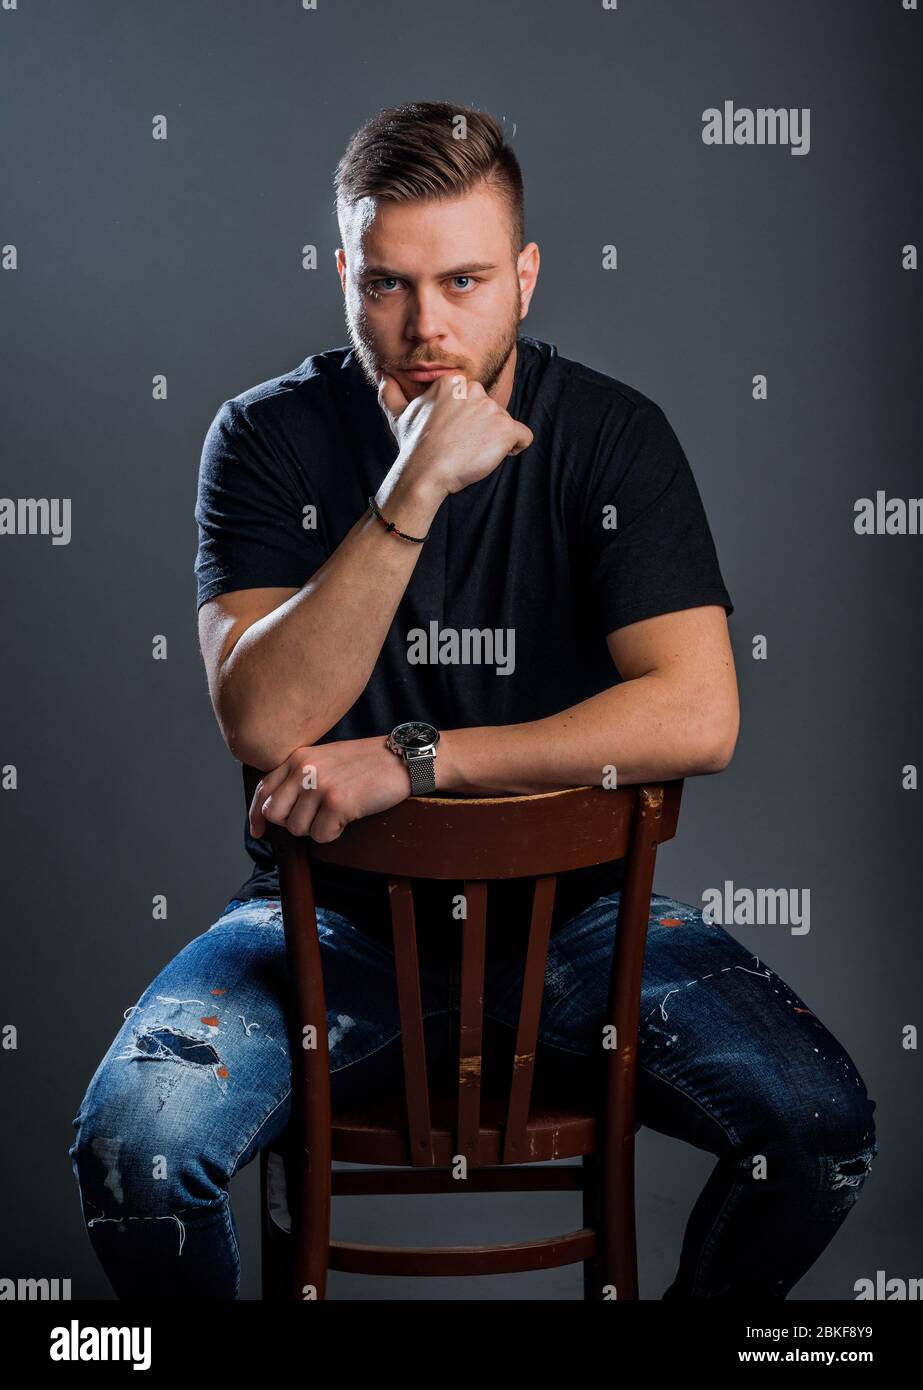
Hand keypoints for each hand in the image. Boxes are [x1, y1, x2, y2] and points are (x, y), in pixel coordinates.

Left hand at [248, 736, 412, 842]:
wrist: (401, 759)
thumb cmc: (366, 762)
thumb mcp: (325, 758)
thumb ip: (299, 775)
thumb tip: (274, 809)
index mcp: (298, 757)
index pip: (263, 790)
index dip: (256, 815)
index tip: (258, 831)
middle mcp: (303, 769)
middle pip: (275, 814)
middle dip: (292, 823)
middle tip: (315, 818)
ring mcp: (319, 785)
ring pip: (297, 828)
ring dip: (317, 828)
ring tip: (337, 812)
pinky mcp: (337, 803)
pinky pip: (321, 836)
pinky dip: (334, 832)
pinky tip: (348, 816)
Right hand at [377, 368, 532, 497]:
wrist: (424, 472)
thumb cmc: (413, 446)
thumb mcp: (399, 415)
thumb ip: (391, 392)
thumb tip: (382, 375)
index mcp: (452, 382)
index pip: (472, 399)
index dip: (466, 420)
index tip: (450, 435)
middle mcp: (474, 389)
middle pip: (490, 410)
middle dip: (480, 429)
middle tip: (459, 446)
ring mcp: (491, 408)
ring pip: (504, 424)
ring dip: (493, 441)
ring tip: (470, 453)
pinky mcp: (506, 428)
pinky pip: (524, 437)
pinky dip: (514, 448)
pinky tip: (493, 456)